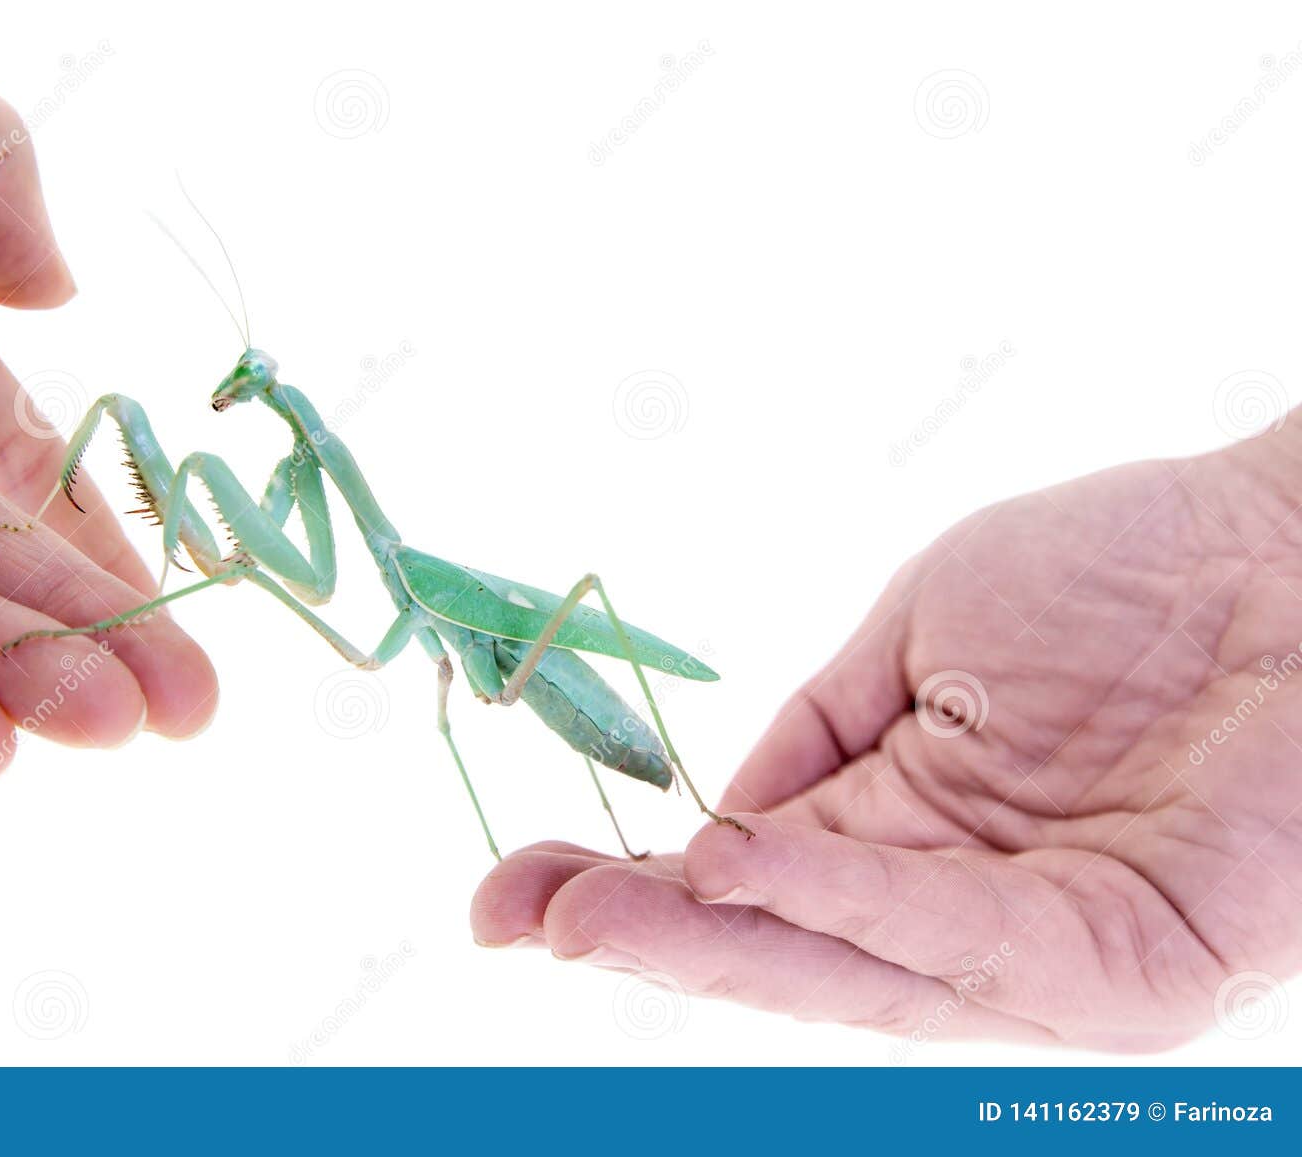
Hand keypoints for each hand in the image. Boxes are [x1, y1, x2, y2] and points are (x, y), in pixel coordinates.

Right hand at [473, 428, 1301, 1050]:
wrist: (1290, 549)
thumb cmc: (1123, 578)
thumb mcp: (917, 647)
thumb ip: (812, 738)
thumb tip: (703, 815)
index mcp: (903, 841)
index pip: (745, 890)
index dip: (624, 893)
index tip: (509, 888)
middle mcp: (957, 917)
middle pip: (777, 952)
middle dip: (638, 939)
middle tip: (516, 919)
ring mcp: (1037, 956)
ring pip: (848, 972)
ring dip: (710, 943)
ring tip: (589, 915)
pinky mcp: (1123, 973)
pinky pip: (958, 944)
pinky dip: (838, 903)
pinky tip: (734, 869)